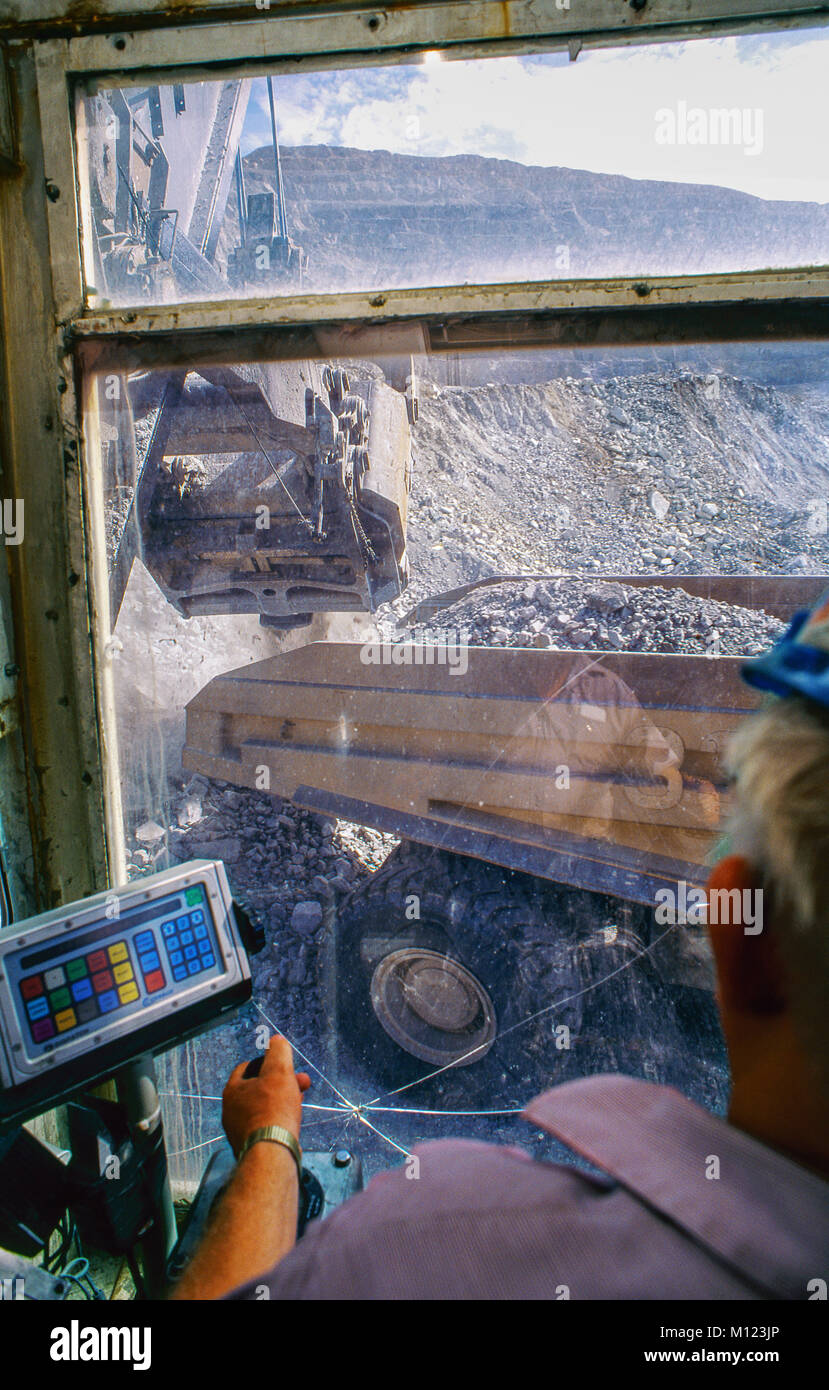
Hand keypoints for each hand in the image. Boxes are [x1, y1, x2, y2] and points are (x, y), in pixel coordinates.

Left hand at [222, 1034, 310, 1156]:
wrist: (272, 1153)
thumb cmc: (272, 1113)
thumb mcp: (279, 1072)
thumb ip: (278, 1052)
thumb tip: (276, 1041)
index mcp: (233, 1090)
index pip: (246, 1067)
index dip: (266, 1063)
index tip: (280, 1065)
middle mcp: (231, 1111)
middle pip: (258, 1089)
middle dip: (281, 1083)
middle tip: (300, 1083)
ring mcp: (239, 1130)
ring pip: (262, 1108)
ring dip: (281, 1101)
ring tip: (299, 1102)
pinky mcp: (250, 1146)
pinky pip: (264, 1127)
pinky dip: (277, 1121)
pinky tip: (290, 1122)